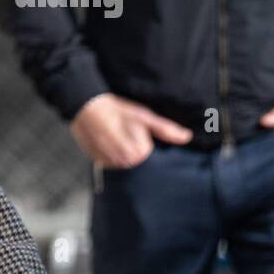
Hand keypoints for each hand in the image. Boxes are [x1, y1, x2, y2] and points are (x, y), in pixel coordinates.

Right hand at [70, 93, 192, 168]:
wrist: (86, 108)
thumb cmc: (118, 111)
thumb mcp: (145, 117)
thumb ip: (166, 129)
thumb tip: (187, 137)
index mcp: (139, 154)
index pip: (149, 151)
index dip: (143, 137)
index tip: (133, 128)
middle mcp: (124, 163)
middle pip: (139, 158)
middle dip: (133, 144)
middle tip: (123, 130)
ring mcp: (110, 165)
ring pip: (126, 160)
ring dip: (122, 148)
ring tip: (115, 134)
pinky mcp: (99, 163)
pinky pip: (113, 161)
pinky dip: (111, 152)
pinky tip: (107, 140)